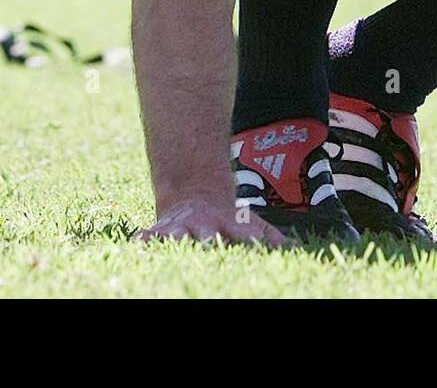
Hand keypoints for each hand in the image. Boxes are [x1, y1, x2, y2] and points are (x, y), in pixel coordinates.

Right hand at [134, 194, 287, 246]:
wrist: (196, 188)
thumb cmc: (228, 215)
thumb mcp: (250, 222)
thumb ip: (271, 236)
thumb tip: (298, 248)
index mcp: (229, 226)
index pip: (242, 233)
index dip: (249, 239)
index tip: (254, 245)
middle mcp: (206, 226)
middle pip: (208, 233)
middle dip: (209, 237)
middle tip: (210, 240)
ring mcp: (184, 225)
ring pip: (179, 232)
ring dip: (178, 237)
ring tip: (175, 240)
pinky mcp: (163, 228)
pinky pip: (151, 233)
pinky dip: (145, 237)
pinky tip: (138, 242)